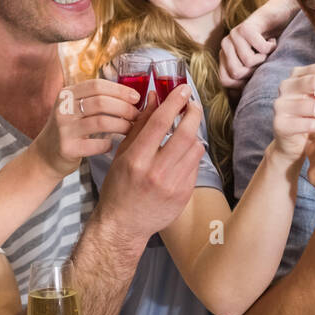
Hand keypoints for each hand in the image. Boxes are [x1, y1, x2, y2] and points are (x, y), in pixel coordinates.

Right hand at [35, 78, 141, 177]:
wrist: (45, 156)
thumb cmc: (69, 129)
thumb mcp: (75, 108)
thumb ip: (96, 99)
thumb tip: (132, 96)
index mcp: (67, 94)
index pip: (97, 85)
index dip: (120, 90)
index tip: (136, 97)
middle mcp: (63, 109)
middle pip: (101, 102)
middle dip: (125, 108)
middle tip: (137, 115)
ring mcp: (64, 129)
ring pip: (102, 122)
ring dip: (122, 125)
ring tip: (130, 129)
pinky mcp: (67, 148)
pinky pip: (97, 144)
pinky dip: (109, 144)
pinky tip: (111, 145)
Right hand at [96, 84, 205, 240]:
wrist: (123, 225)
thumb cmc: (118, 187)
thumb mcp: (123, 154)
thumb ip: (141, 126)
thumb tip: (155, 98)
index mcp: (136, 160)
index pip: (160, 123)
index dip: (174, 102)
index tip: (183, 89)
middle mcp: (156, 173)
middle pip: (186, 134)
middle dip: (193, 113)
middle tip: (191, 105)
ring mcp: (173, 185)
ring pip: (196, 148)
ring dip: (193, 134)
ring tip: (184, 131)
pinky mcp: (184, 195)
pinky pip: (195, 165)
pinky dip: (191, 154)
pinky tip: (181, 153)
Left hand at [220, 20, 277, 89]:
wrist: (279, 16)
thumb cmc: (268, 44)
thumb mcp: (256, 65)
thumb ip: (246, 79)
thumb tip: (241, 98)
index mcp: (224, 56)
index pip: (225, 80)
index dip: (242, 84)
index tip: (255, 75)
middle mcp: (225, 45)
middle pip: (236, 73)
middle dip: (255, 71)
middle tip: (263, 60)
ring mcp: (234, 35)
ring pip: (249, 62)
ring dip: (266, 58)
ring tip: (267, 50)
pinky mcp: (246, 27)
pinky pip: (261, 49)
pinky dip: (272, 47)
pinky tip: (272, 40)